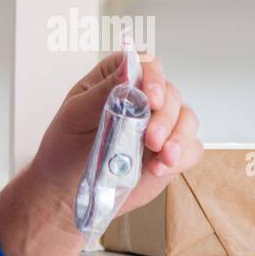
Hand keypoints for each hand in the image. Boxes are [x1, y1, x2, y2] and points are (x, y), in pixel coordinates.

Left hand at [26, 50, 205, 229]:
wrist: (64, 190)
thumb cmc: (63, 149)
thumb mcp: (75, 116)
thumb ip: (103, 92)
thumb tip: (127, 68)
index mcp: (116, 82)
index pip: (145, 65)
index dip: (153, 78)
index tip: (151, 99)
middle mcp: (142, 100)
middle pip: (170, 94)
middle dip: (164, 118)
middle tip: (151, 139)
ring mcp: (158, 126)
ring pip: (186, 120)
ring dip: (178, 138)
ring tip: (163, 157)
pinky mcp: (168, 152)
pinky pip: (190, 149)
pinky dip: (181, 157)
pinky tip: (161, 167)